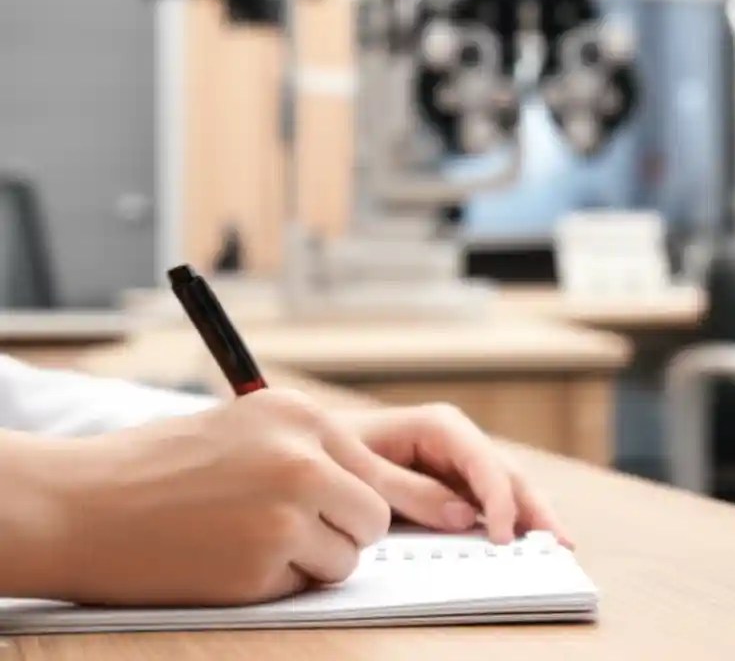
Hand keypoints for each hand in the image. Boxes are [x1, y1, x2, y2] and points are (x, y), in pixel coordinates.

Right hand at [34, 390, 395, 605]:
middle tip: (295, 532)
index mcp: (301, 415)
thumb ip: (311, 450)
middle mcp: (302, 460)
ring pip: (346, 558)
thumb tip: (386, 491)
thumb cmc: (158, 466)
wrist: (79, 504)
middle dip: (343, 532)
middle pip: (373, 518)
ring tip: (250, 540)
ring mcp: (285, 515)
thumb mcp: (246, 428)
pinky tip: (226, 558)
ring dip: (310, 562)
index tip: (347, 514)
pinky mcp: (261, 566)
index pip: (377, 470)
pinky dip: (273, 583)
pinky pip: (302, 587)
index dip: (356, 499)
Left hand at [346, 404, 570, 546]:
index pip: (483, 461)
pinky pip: (492, 499)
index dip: (498, 499)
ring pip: (508, 485)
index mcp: (439, 426)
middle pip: (507, 472)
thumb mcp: (364, 472)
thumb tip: (464, 515)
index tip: (502, 537)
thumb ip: (412, 492)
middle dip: (534, 506)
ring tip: (559, 542)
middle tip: (559, 541)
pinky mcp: (458, 482)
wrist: (311, 447)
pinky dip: (513, 518)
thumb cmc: (333, 453)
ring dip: (532, 513)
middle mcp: (459, 440)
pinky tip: (530, 538)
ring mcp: (462, 461)